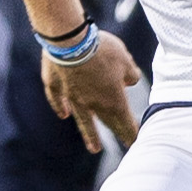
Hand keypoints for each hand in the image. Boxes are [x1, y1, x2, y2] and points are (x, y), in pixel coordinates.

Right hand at [42, 29, 142, 153]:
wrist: (69, 42)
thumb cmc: (102, 50)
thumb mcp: (125, 59)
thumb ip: (131, 74)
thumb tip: (131, 80)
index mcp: (112, 99)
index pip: (124, 121)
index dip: (131, 132)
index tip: (136, 142)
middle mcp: (92, 103)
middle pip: (107, 122)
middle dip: (117, 133)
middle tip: (125, 147)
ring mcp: (71, 96)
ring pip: (83, 119)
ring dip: (90, 134)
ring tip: (94, 148)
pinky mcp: (55, 85)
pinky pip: (58, 100)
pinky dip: (61, 107)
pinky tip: (63, 114)